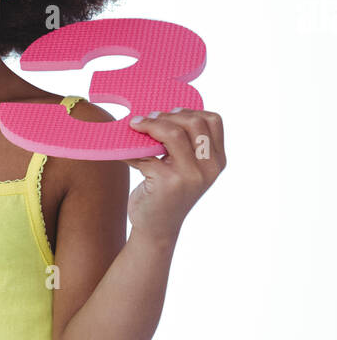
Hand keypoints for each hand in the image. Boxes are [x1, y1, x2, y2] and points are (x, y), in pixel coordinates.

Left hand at [124, 108, 225, 243]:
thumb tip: (158, 112)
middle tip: (144, 121)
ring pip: (173, 133)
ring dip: (149, 125)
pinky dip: (130, 149)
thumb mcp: (186, 167)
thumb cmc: (168, 193)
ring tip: (135, 127)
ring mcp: (191, 175)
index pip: (213, 120)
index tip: (167, 115)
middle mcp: (209, 167)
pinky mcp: (168, 182)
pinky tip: (122, 151)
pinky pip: (146, 153)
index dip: (189, 111)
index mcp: (217, 160)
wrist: (157, 228)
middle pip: (193, 122)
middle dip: (166, 116)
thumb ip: (184, 144)